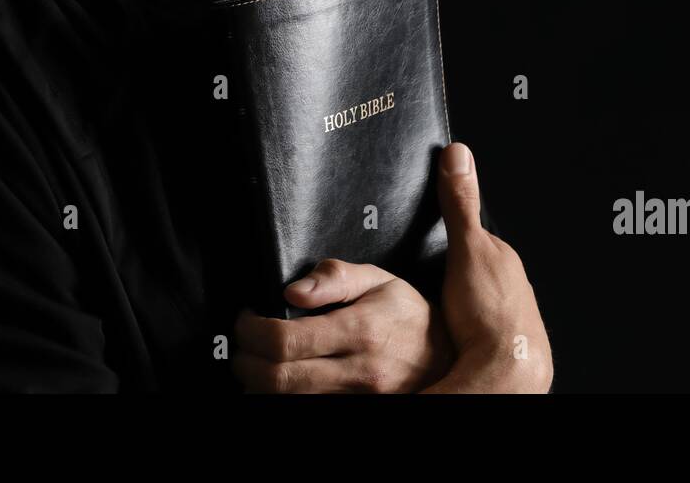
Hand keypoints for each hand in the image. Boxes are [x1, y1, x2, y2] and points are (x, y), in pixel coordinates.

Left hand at [232, 260, 455, 392]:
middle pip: (276, 380)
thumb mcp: (378, 279)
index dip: (250, 331)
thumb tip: (292, 290)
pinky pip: (306, 409)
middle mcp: (357, 372)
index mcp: (359, 331)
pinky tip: (282, 378)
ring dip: (259, 383)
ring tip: (260, 360)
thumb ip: (334, 277)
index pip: (284, 341)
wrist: (446, 355)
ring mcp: (356, 400)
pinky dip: (282, 396)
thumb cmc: (408, 314)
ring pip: (285, 402)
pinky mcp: (354, 412)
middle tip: (244, 343)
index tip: (246, 319)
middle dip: (245, 361)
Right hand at [418, 142, 552, 392]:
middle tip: (423, 268)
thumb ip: (461, 203)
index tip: (426, 225)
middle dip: (450, 263)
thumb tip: (458, 153)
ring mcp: (502, 310)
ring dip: (454, 292)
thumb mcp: (468, 247)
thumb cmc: (492, 311)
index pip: (472, 232)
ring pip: (473, 291)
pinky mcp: (491, 338)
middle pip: (472, 262)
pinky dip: (457, 316)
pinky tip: (444, 322)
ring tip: (432, 297)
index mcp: (501, 255)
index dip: (448, 228)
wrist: (505, 370)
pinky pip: (470, 318)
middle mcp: (507, 281)